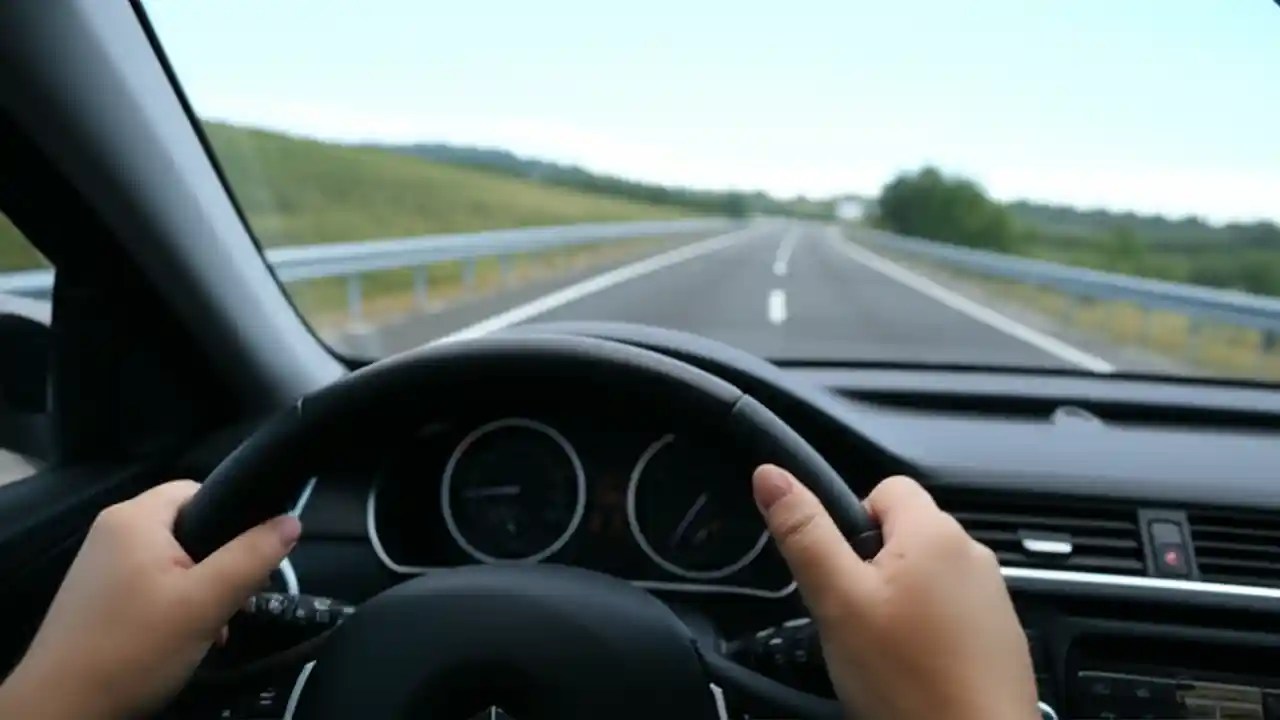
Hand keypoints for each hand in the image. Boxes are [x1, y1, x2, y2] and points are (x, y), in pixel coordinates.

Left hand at [0, 481, 300, 719]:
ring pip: (172, 559)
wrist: (61, 710)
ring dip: (200, 590)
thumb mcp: (205, 603)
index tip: (252, 557)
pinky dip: (174, 604)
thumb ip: (251, 558)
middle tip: (234, 601)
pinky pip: (150, 582)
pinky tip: (184, 637)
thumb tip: (292, 521)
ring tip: (212, 627)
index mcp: (134, 518)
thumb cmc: (134, 648)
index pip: (198, 489)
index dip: (234, 516)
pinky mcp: (97, 595)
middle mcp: (112, 531)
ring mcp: (100, 565)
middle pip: (188, 527)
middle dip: (220, 563)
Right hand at [752, 465, 1036, 719]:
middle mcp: (973, 553)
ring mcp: (993, 595)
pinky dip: (930, 630)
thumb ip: (804, 533)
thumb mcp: (837, 602)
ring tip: (886, 650)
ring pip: (927, 575)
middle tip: (858, 618)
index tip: (843, 574)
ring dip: (902, 599)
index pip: (886, 486)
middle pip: (905, 533)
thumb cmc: (906, 680)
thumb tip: (770, 474)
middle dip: (874, 567)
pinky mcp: (1001, 634)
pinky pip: (952, 610)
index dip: (852, 523)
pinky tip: (917, 667)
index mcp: (935, 532)